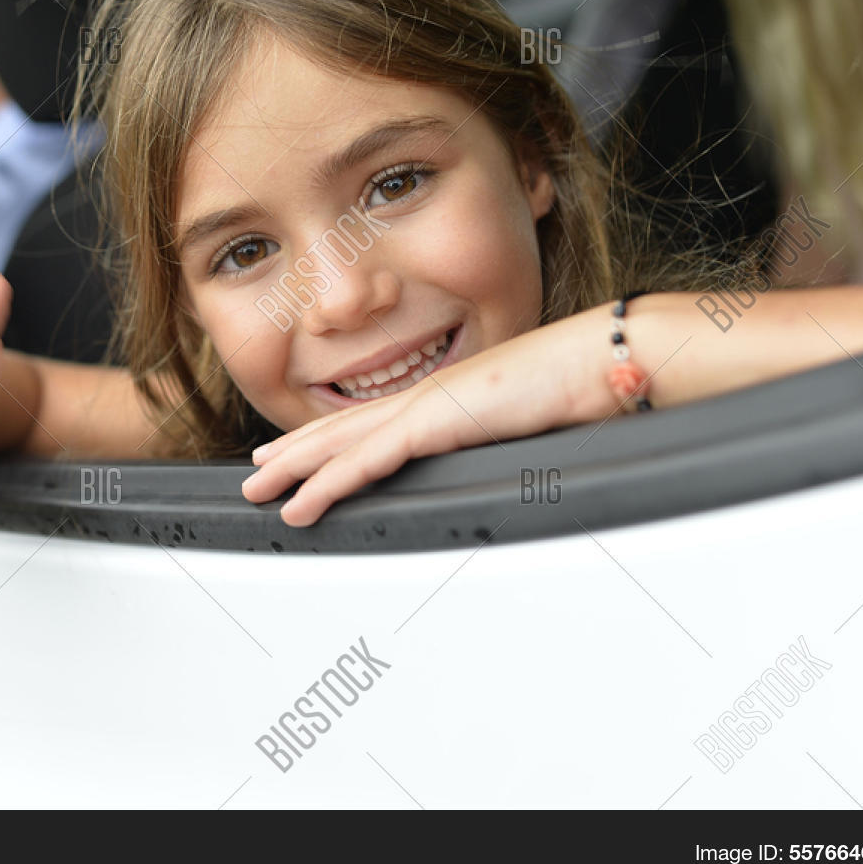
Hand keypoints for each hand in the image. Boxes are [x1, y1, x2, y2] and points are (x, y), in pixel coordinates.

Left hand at [240, 313, 602, 526]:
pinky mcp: (435, 421)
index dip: (326, 438)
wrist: (607, 360)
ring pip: (340, 443)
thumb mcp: (527, 425)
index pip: (370, 421)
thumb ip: (499, 442)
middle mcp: (426, 396)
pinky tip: (302, 502)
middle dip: (293, 452)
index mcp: (446, 395)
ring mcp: (426, 406)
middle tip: (256, 473)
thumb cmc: (582, 387)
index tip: (294, 452)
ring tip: (257, 491)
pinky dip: (329, 483)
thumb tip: (498, 460)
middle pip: (341, 429)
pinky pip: (368, 459)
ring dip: (294, 469)